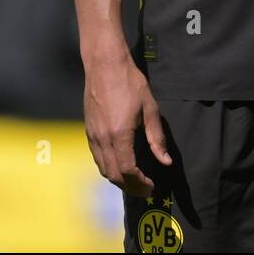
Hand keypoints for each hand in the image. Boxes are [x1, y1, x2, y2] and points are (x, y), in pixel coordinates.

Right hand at [83, 55, 171, 196]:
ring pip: (103, 168)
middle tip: (145, 189)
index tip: (152, 186)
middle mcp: (102, 138)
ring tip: (134, 181)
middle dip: (130, 187)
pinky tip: (119, 165)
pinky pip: (97, 157)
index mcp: (119, 134)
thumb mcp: (150, 108)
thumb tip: (165, 161)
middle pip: (113, 175)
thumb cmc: (130, 82)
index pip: (128, 170)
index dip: (140, 183)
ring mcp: (92, 135)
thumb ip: (157, 138)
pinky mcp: (88, 130)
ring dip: (118, 180)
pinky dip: (108, 168)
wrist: (104, 64)